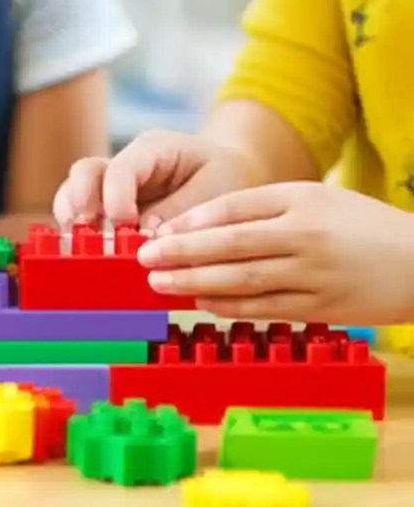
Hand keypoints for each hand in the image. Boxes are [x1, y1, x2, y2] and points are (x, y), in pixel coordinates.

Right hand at [54, 131, 263, 228]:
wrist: (230, 179)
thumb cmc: (227, 177)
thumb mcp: (217, 188)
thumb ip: (180, 211)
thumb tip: (145, 237)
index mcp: (153, 150)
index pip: (122, 167)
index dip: (116, 197)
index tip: (125, 226)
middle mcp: (124, 166)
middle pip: (85, 173)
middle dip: (80, 202)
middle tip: (87, 230)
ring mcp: (111, 189)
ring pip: (73, 195)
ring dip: (73, 221)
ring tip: (80, 246)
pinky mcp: (107, 213)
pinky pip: (82, 220)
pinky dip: (79, 236)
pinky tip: (86, 254)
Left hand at [136, 182, 413, 324]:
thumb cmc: (362, 227)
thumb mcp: (317, 200)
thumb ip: (264, 208)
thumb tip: (200, 226)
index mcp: (303, 200)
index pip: (236, 207)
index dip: (192, 221)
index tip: (159, 231)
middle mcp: (306, 235)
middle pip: (231, 244)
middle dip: (182, 252)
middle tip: (144, 259)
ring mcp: (314, 274)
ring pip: (243, 279)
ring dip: (196, 282)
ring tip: (160, 284)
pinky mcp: (321, 306)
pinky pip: (264, 307)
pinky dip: (228, 305)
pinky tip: (200, 301)